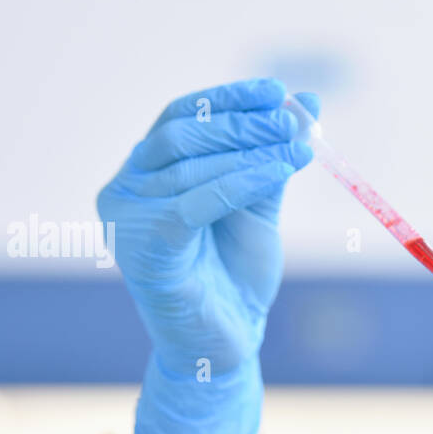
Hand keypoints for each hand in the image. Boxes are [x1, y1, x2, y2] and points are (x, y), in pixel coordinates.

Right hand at [96, 78, 317, 433]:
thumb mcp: (258, 205)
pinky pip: (197, 201)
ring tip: (300, 145)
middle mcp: (125, 189)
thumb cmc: (234, 275)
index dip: (229, 100)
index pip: (182, 117)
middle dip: (246, 123)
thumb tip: (307, 102)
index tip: (277, 90)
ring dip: (253, 149)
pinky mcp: (144, 245)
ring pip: (194, 164)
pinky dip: (242, 180)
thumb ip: (273, 156)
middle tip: (295, 120)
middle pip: (184, 134)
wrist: (225, 343)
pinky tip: (282, 169)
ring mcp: (127, 217)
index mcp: (145, 173)